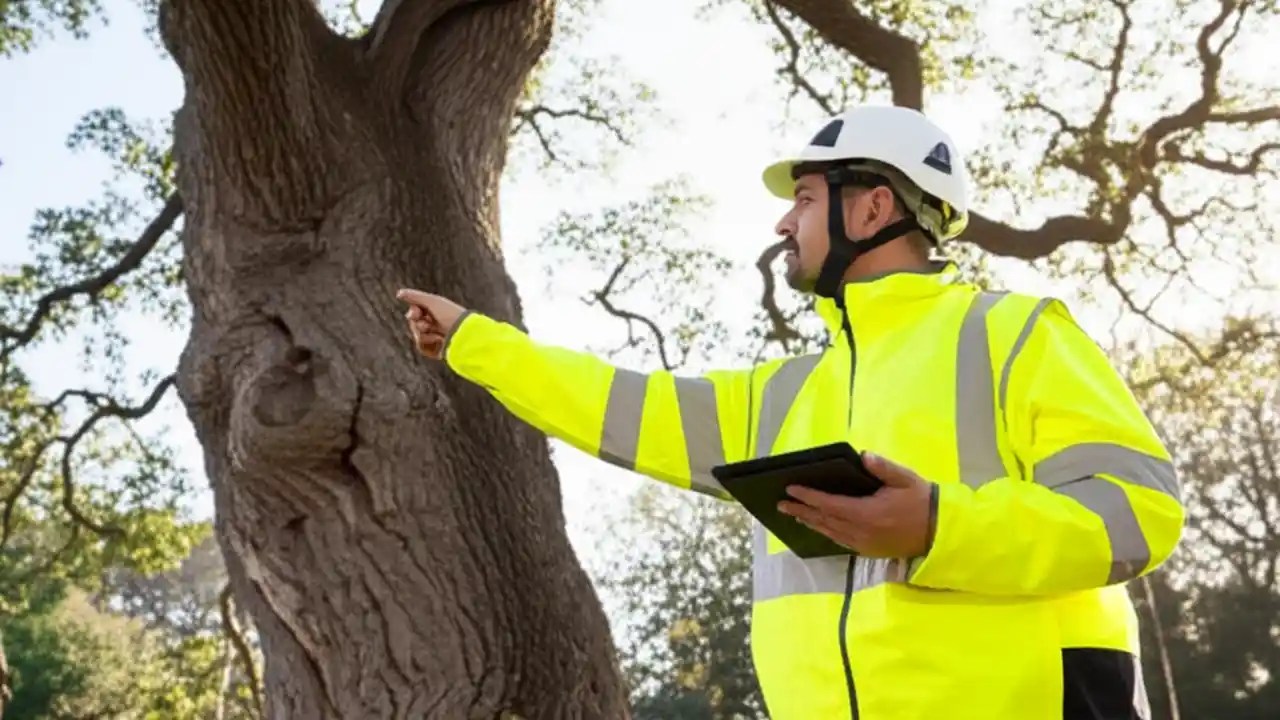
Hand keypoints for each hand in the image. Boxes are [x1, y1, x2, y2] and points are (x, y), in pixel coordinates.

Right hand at [396, 289, 467, 359]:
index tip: (415, 314)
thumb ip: (415, 297)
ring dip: (423, 335)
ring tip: (437, 335)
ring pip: (417, 337)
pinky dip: (428, 344)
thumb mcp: (432, 302)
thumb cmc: (450, 314)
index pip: (416, 313)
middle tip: (426, 325)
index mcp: (437, 312)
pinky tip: (439, 342)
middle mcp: (437, 325)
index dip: (413, 314)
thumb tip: (399, 293)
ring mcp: (437, 338)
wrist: (464, 333)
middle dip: (417, 325)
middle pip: (414, 325)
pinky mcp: (438, 350)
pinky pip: (422, 348)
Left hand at [777, 452, 934, 558]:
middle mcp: (861, 532)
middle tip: (781, 503)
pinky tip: (818, 526)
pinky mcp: (868, 551)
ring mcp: (863, 544)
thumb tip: (863, 456)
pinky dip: (825, 532)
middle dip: (801, 510)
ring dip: (810, 522)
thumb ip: (883, 467)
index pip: (830, 504)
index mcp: (867, 513)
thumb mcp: (905, 479)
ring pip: (830, 533)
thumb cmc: (922, 501)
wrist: (940, 532)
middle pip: (824, 520)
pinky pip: (840, 542)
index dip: (809, 497)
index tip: (791, 489)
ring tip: (794, 514)